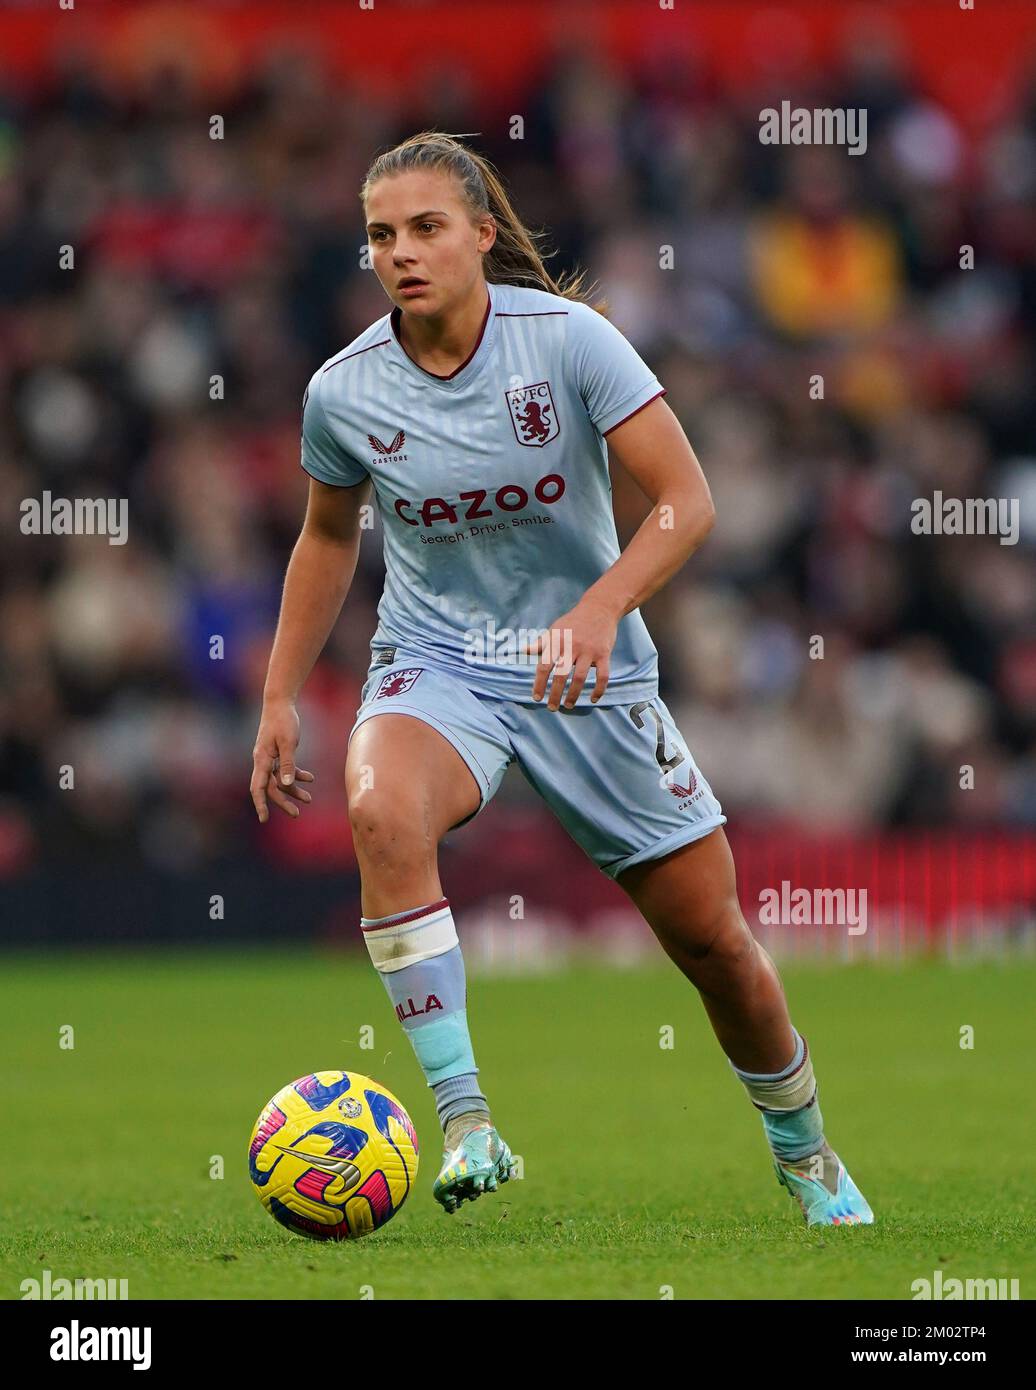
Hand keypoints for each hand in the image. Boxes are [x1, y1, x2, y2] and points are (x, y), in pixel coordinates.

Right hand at [251, 698, 314, 822]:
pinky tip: (310, 778)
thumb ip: (287, 763)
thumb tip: (286, 784)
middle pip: (271, 787)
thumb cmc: (283, 720)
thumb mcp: (288, 742)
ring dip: (293, 790)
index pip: (258, 787)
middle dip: (283, 801)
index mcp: (262, 759)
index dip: (261, 804)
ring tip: (309, 799)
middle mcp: (262, 761)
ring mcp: (269, 758)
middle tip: (297, 814)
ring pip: (279, 780)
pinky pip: (285, 769)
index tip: (264, 818)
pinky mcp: (277, 753)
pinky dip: (296, 775)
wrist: (280, 702)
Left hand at [523, 600, 617, 709]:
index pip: (544, 666)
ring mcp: (588, 651)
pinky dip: (599, 689)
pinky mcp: (603, 653)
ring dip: (573, 695)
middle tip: (551, 708)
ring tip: (568, 706)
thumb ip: (540, 643)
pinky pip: (603, 675)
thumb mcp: (554, 630)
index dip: (539, 684)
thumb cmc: (573, 621)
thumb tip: (522, 650)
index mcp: (557, 642)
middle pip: (561, 675)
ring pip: (580, 678)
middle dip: (555, 694)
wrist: (599, 608)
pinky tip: (594, 699)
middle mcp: (571, 646)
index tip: (537, 698)